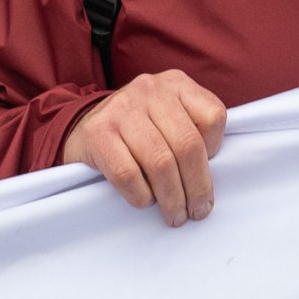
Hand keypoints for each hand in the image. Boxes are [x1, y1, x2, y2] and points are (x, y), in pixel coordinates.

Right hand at [60, 70, 227, 225]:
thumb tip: (210, 182)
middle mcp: (150, 89)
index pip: (213, 116)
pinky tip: (144, 200)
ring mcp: (122, 108)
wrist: (83, 128)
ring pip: (160, 162)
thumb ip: (193, 133)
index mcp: (176, 83)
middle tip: (197, 212)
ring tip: (174, 215)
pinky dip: (141, 195)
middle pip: (188, 145)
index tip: (205, 174)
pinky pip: (128, 174)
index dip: (215, 151)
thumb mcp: (169, 117)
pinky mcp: (97, 132)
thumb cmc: (138, 131)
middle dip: (197, 187)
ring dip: (171, 198)